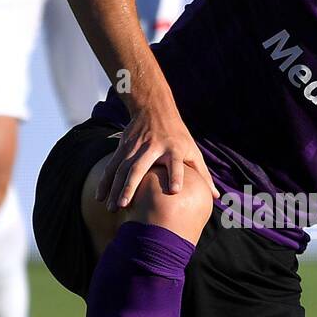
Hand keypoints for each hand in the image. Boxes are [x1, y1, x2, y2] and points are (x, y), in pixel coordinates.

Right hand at [96, 103, 220, 210]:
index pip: (175, 162)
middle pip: (139, 167)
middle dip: (131, 186)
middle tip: (124, 206)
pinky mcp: (123, 147)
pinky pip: (112, 166)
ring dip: (115, 188)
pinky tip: (100, 197)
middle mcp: (153, 147)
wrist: (154, 108)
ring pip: (122, 168)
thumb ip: (203, 175)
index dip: (176, 175)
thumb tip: (216, 197)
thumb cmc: (178, 136)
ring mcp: (135, 147)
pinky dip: (105, 181)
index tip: (176, 190)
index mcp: (173, 148)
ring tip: (113, 208)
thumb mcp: (192, 151)